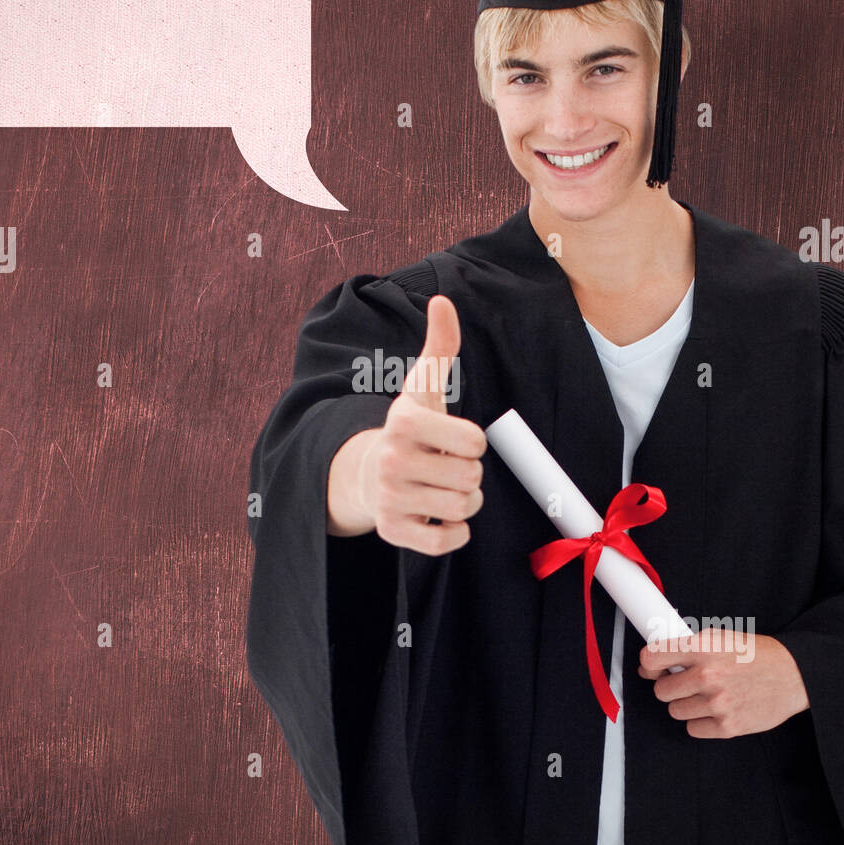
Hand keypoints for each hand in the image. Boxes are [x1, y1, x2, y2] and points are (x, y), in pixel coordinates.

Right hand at [327, 295, 486, 553]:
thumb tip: (442, 301)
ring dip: (463, 503)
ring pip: (463, 510)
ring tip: (442, 488)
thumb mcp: (424, 387)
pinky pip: (445, 543)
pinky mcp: (393, 532)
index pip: (475, 442)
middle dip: (469, 474)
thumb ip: (439, 346)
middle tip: (446, 466)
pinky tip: (438, 517)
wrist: (368, 472)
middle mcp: (393, 459)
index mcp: (404, 421)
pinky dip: (453, 533)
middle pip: (472, 478)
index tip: (450, 439)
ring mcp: (390, 498)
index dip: (471, 442)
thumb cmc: (411, 428)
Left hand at [638, 629, 808, 737]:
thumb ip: (689, 647)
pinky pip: (693, 729)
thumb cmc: (757, 655)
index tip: (651, 668)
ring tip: (706, 695)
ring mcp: (718, 703)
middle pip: (661, 690)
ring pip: (675, 711)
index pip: (653, 657)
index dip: (649, 664)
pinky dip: (700, 722)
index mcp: (703, 647)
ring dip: (686, 704)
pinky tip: (715, 710)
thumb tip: (654, 661)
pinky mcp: (728, 726)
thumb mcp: (721, 637)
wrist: (795, 674)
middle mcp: (708, 675)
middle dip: (670, 686)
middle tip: (685, 683)